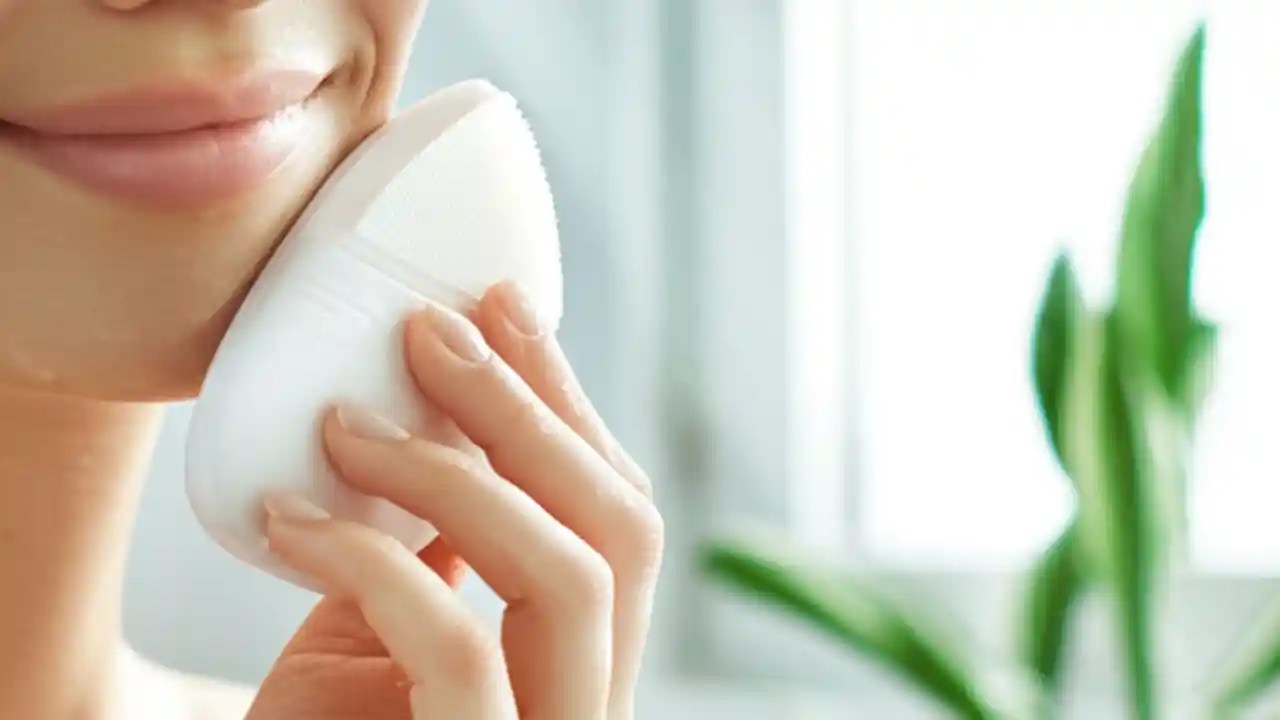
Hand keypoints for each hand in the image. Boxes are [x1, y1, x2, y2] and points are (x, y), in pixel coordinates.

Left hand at [245, 281, 662, 719]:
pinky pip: (462, 654)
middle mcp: (595, 698)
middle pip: (625, 529)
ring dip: (459, 472)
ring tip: (346, 422)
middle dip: (530, 410)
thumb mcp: (380, 624)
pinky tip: (293, 519)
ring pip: (576, 579)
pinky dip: (376, 564)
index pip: (618, 511)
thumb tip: (432, 409)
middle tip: (432, 332)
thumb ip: (430, 542)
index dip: (568, 400)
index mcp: (582, 652)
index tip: (500, 306)